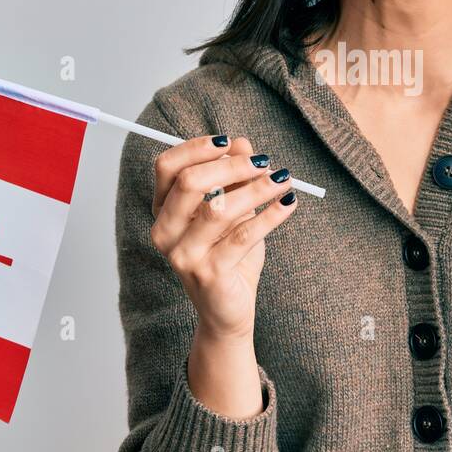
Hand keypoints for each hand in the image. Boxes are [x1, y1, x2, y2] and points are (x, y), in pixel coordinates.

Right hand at [150, 133, 297, 343]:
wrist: (227, 310)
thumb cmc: (228, 255)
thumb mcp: (231, 210)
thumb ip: (232, 177)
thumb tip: (243, 144)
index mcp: (163, 211)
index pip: (167, 166)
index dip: (197, 148)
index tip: (229, 141)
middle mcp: (165, 232)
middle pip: (190, 182)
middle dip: (232, 166)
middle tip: (264, 162)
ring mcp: (183, 255)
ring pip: (219, 208)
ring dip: (257, 188)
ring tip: (284, 179)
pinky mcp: (209, 273)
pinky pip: (244, 235)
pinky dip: (271, 215)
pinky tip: (288, 203)